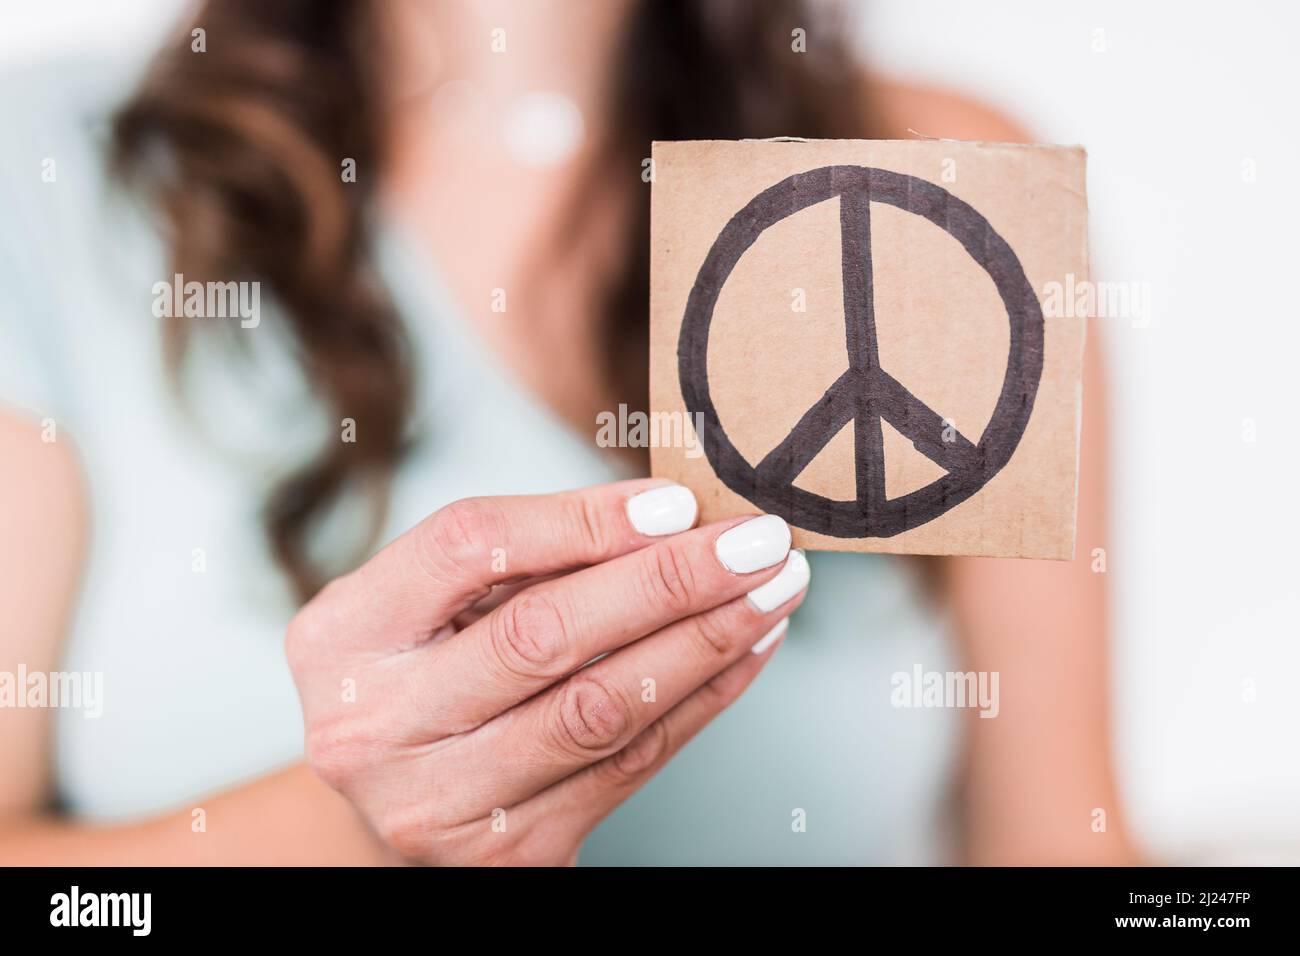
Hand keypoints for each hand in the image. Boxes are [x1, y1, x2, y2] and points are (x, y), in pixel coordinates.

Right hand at [285, 478, 810, 864]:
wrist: (394, 798)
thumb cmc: (427, 670)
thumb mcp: (435, 603)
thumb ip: (525, 555)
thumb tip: (668, 516)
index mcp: (342, 635)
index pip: (468, 548)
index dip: (581, 521)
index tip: (677, 504)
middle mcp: (373, 726)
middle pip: (543, 634)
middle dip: (669, 582)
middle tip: (758, 543)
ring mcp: (438, 803)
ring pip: (599, 708)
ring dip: (704, 643)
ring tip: (773, 592)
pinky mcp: (506, 854)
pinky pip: (629, 766)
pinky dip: (701, 701)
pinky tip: (745, 652)